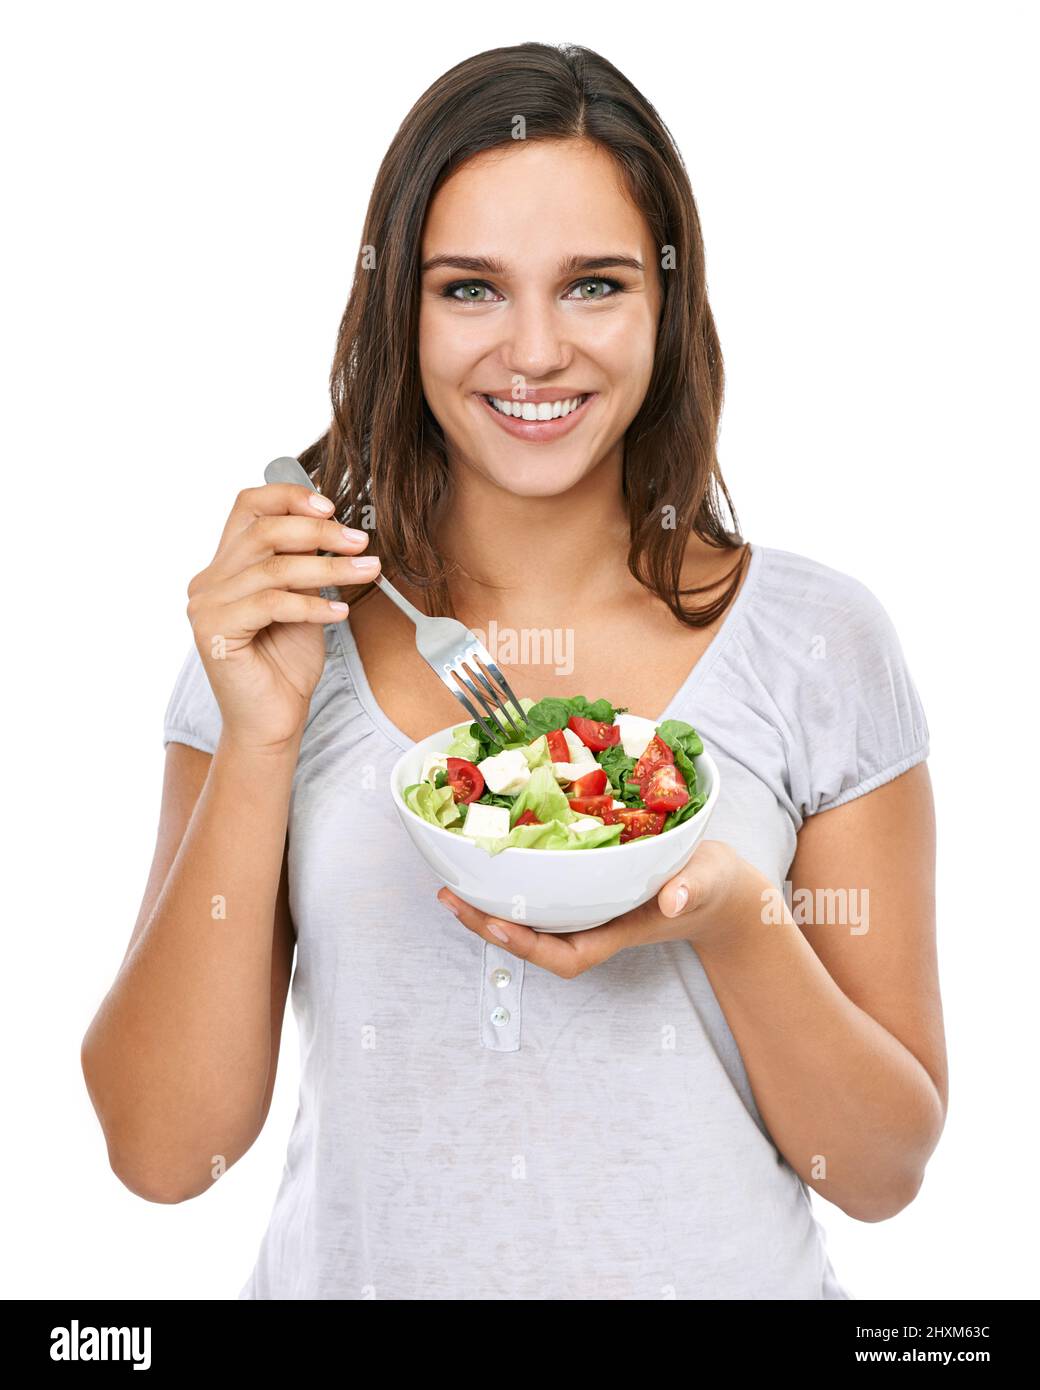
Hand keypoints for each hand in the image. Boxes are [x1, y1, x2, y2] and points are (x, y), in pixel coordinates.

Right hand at [186, 482, 379, 753]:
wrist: (272, 722)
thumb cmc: (287, 666)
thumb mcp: (303, 603)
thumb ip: (306, 566)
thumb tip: (337, 529)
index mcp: (225, 566)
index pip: (248, 507)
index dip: (289, 498)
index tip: (332, 507)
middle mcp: (208, 581)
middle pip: (263, 532)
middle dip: (319, 533)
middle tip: (361, 542)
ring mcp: (205, 606)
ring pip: (273, 569)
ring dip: (328, 568)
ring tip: (366, 571)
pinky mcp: (213, 632)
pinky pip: (271, 604)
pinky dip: (311, 605)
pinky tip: (339, 613)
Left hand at [436, 839, 761, 977]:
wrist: (718, 889)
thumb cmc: (711, 887)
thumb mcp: (706, 882)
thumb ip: (690, 890)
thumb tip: (671, 901)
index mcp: (618, 931)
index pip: (566, 955)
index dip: (527, 946)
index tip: (496, 923)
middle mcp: (594, 926)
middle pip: (533, 941)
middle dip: (489, 925)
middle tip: (449, 897)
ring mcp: (586, 910)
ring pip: (531, 919)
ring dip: (491, 906)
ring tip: (452, 885)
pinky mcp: (584, 888)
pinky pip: (541, 894)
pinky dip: (513, 883)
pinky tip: (489, 863)